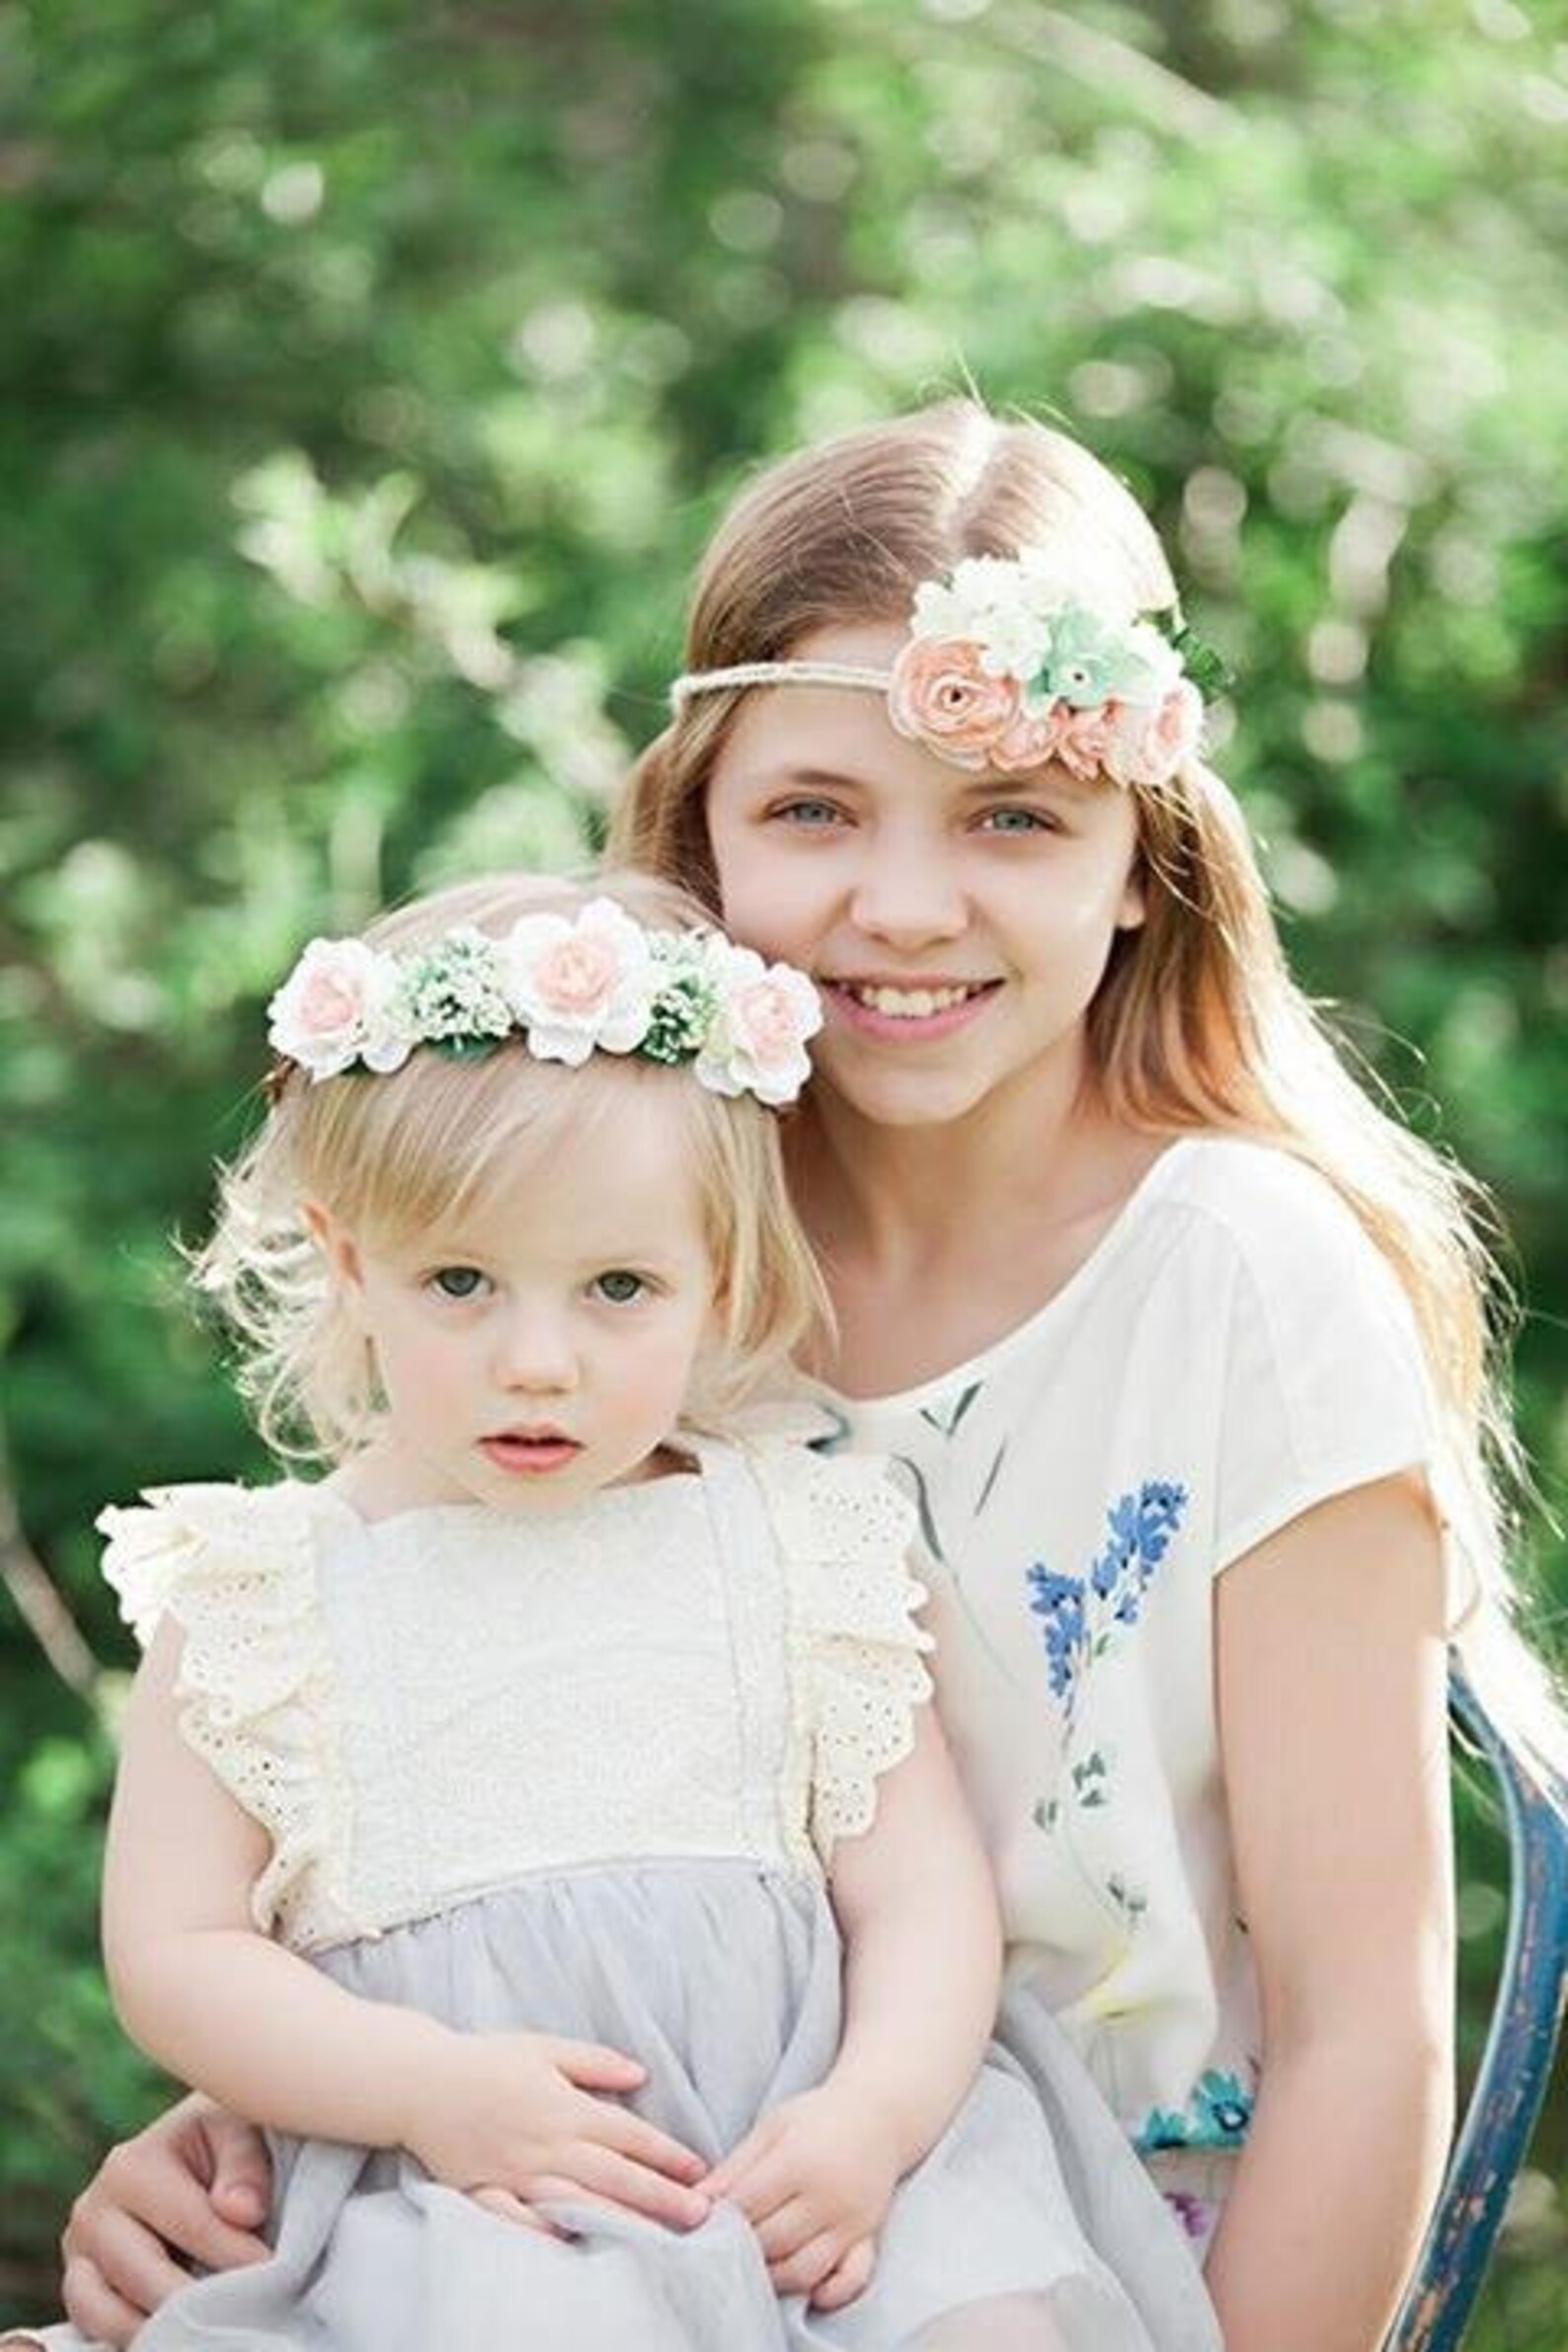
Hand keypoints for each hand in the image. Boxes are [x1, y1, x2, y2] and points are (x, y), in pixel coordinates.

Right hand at [59, 2093, 271, 2346]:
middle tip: (239, 2313)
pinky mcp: (83, 2297)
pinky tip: (174, 2336)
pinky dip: (130, 2341)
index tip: (273, 2269)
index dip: (237, 2252)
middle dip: (197, 2301)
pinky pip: (97, 2336)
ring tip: (207, 2329)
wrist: (191, 2158)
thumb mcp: (239, 2129)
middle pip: (143, 2279)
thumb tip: (241, 2211)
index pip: (191, 2224)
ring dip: (160, 2331)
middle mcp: (91, 2215)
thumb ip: (244, 2163)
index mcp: (128, 2167)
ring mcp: (81, 2261)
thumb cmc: (221, 2144)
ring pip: (107, 2318)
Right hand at [401, 2030, 709, 2230]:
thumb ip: (595, 2062)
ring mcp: (516, 2174)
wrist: (421, 2081)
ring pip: (577, 2203)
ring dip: (619, 2222)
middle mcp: (546, 2145)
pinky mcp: (486, 2194)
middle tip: (700, 2216)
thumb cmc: (487, 2060)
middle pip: (613, 2176)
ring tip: (656, 2239)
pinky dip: (545, 2234)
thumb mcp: (545, 2047)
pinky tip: (573, 2246)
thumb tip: (641, 2075)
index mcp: (565, 2108)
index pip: (628, 2135)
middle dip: (660, 2197)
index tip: (699, 2171)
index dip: (666, 2154)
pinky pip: (520, 2221)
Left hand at [702, 2085, 899, 2308]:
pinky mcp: (868, 2238)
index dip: (719, 2216)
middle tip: (723, 2242)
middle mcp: (828, 2196)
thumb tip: (697, 2201)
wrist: (878, 2115)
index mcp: (799, 2160)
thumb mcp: (772, 2128)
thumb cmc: (817, 2117)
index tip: (703, 2218)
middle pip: (771, 2242)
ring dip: (771, 2275)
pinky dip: (827, 2292)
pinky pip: (850, 2280)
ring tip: (753, 2262)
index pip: (747, 2205)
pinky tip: (806, 2288)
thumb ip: (736, 2166)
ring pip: (803, 2269)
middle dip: (740, 2246)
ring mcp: (851, 2222)